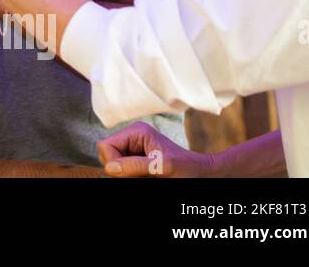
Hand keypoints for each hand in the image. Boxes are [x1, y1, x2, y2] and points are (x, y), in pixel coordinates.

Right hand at [97, 121, 216, 177]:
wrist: (203, 175)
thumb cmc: (187, 168)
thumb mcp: (161, 167)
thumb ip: (135, 165)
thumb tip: (110, 168)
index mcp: (136, 131)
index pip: (106, 145)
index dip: (113, 161)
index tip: (131, 173)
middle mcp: (132, 138)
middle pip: (107, 154)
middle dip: (118, 168)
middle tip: (141, 174)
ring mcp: (133, 149)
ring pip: (112, 164)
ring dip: (124, 174)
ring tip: (145, 176)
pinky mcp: (136, 160)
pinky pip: (121, 170)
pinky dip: (128, 176)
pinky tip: (144, 177)